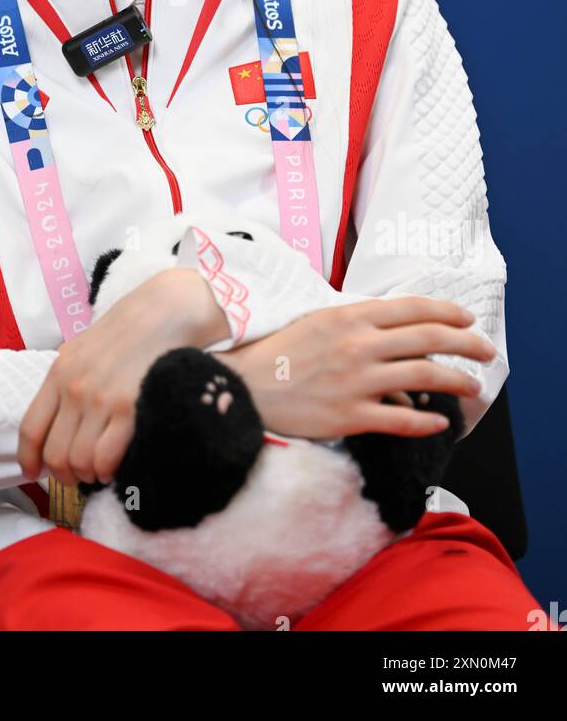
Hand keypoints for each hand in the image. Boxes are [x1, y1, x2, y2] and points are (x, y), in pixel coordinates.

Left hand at [17, 268, 229, 486]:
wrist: (165, 311)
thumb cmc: (127, 330)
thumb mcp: (82, 348)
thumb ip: (66, 380)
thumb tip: (56, 416)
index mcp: (58, 373)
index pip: (31, 429)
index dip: (28, 459)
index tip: (33, 473)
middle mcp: (75, 389)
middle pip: (55, 453)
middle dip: (64, 474)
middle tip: (77, 476)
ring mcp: (101, 400)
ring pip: (80, 462)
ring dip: (88, 474)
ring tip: (98, 471)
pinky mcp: (129, 408)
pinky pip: (106, 458)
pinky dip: (107, 471)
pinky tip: (114, 467)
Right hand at [215, 296, 498, 439]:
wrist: (244, 388)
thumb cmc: (278, 353)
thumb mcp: (317, 323)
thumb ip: (356, 324)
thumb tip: (393, 337)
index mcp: (349, 315)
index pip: (412, 307)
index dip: (447, 312)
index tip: (467, 318)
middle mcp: (357, 344)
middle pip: (428, 338)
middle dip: (466, 343)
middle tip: (486, 350)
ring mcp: (356, 381)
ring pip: (424, 378)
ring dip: (457, 381)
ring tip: (472, 387)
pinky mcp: (350, 416)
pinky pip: (401, 421)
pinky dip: (427, 422)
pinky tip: (440, 422)